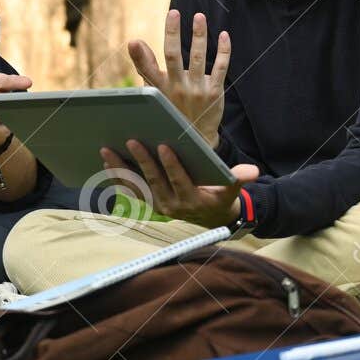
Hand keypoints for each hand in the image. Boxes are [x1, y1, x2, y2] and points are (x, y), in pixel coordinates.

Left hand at [103, 140, 257, 229]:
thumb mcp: (232, 190)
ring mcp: (157, 206)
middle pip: (154, 180)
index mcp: (192, 200)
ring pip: (136, 186)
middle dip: (142, 160)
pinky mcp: (148, 203)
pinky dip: (117, 176)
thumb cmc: (221, 197)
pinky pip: (130, 189)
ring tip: (107, 150)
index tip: (164, 146)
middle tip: (132, 140)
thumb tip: (253, 172)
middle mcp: (172, 206)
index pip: (180, 180)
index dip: (172, 164)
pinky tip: (106, 161)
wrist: (211, 220)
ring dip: (120, 168)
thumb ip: (239, 179)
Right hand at [128, 10, 230, 145]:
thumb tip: (134, 41)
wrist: (196, 138)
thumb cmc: (172, 108)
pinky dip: (223, 51)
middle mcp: (177, 89)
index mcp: (159, 90)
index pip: (147, 69)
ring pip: (198, 58)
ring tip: (199, 17)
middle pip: (173, 57)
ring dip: (199, 36)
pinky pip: (220, 67)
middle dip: (173, 34)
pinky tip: (224, 36)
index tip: (134, 40)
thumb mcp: (155, 91)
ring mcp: (197, 91)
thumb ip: (146, 66)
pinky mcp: (215, 92)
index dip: (140, 55)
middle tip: (174, 13)